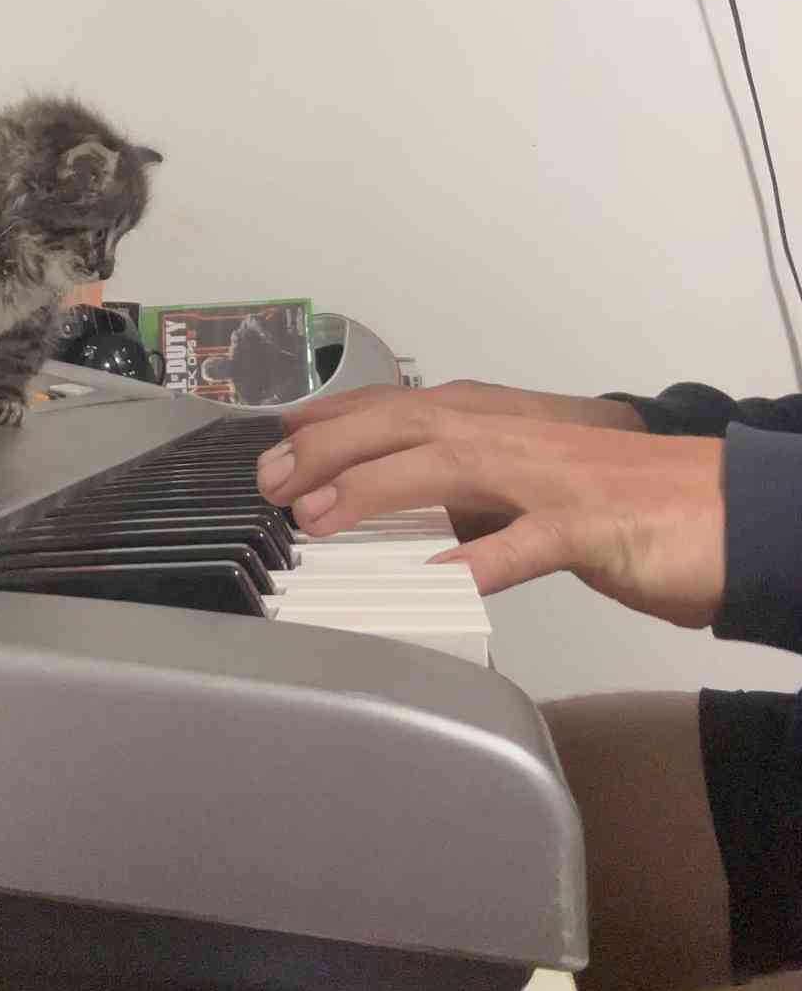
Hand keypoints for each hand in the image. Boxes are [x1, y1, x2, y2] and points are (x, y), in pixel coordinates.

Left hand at [256, 384, 725, 626]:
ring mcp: (544, 478)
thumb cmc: (618, 494)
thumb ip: (465, 487)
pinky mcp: (583, 527)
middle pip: (402, 426)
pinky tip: (432, 580)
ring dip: (375, 489)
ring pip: (445, 468)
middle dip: (328, 450)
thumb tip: (394, 509)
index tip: (273, 443)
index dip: (328, 424)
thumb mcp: (528, 478)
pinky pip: (520, 545)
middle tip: (268, 484)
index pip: (393, 409)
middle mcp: (507, 435)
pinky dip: (473, 561)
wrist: (721, 505)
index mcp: (491, 420)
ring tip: (317, 518)